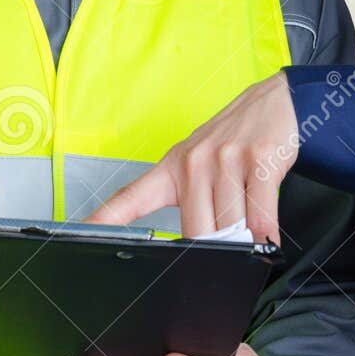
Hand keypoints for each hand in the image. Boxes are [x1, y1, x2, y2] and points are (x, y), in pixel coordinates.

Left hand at [83, 72, 298, 242]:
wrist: (276, 102)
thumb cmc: (234, 140)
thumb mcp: (199, 163)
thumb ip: (191, 203)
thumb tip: (195, 249)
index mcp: (172, 168)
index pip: (130, 198)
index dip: (102, 220)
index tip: (78, 236)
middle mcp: (194, 162)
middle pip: (196, 233)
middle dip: (216, 251)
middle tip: (228, 253)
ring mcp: (225, 159)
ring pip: (231, 227)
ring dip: (246, 240)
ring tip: (254, 233)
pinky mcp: (258, 159)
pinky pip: (260, 215)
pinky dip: (267, 233)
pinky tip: (269, 236)